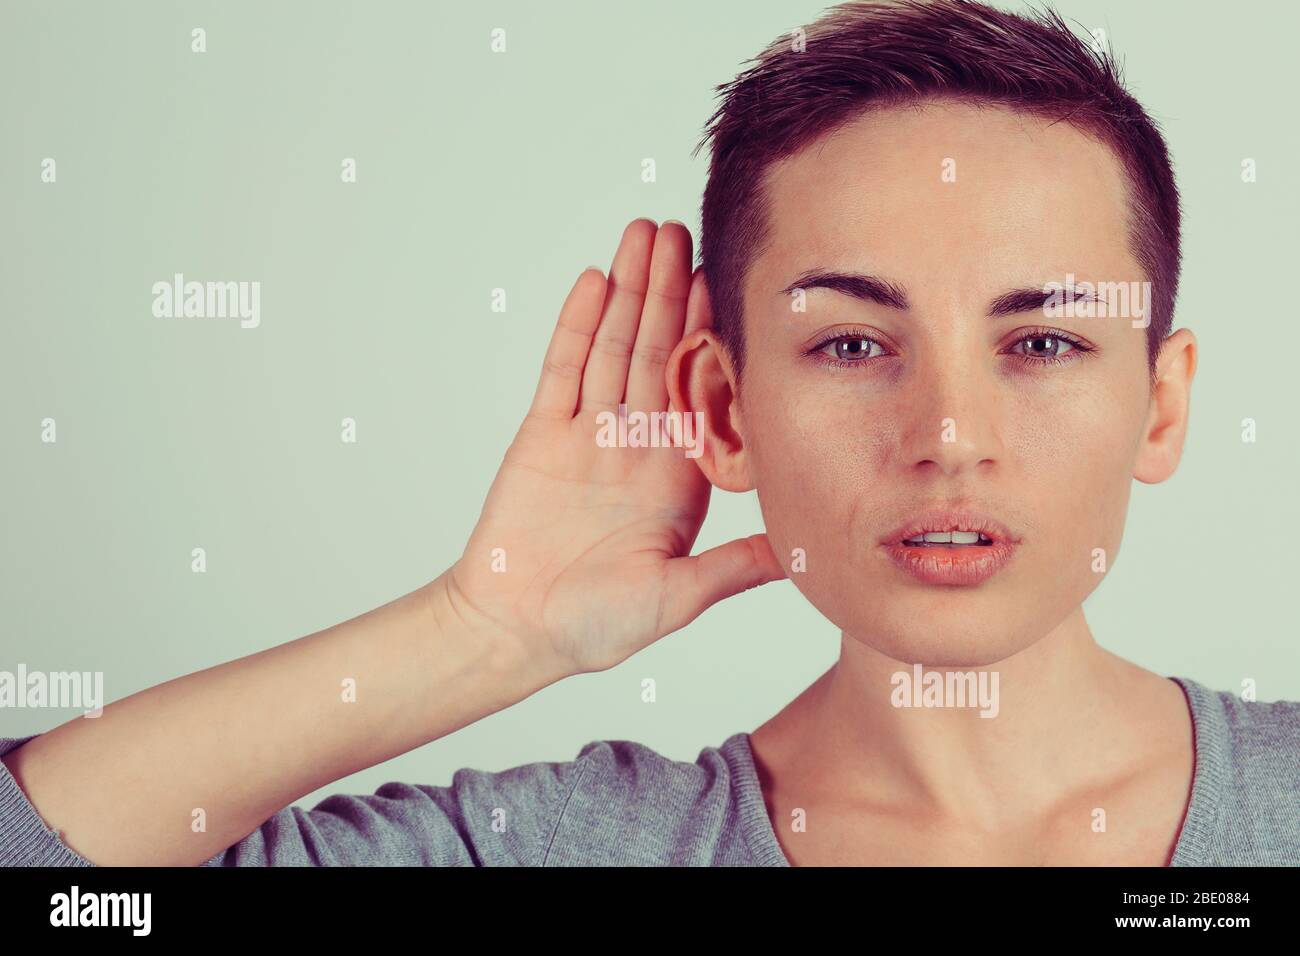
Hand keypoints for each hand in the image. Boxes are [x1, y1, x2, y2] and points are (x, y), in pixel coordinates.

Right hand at [442, 219, 784, 675]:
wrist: (516, 632)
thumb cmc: (595, 625)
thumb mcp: (678, 596)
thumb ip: (735, 567)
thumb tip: (803, 552)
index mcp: (677, 474)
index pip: (700, 388)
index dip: (712, 335)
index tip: (730, 284)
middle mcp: (636, 443)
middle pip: (656, 350)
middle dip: (671, 291)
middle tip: (684, 229)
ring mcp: (586, 434)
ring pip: (612, 347)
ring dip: (629, 292)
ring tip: (643, 234)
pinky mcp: (541, 435)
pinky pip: (561, 371)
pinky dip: (576, 327)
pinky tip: (594, 282)